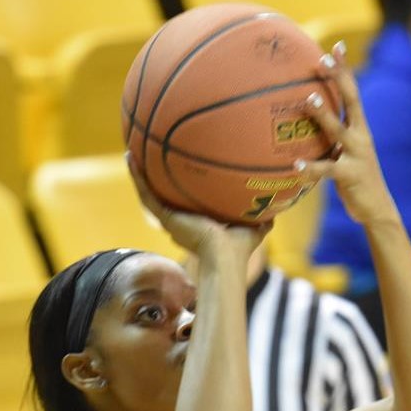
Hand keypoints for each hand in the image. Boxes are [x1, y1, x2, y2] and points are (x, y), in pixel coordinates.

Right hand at [127, 154, 269, 256]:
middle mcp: (179, 220)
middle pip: (163, 195)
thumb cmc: (239, 248)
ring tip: (131, 152)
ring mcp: (169, 218)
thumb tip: (281, 198)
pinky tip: (129, 156)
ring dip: (138, 172)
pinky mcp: (164, 216)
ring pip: (148, 192)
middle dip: (155, 177)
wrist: (225, 258)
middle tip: (149, 157)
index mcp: (196, 222)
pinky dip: (136, 175)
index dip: (179, 188)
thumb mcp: (254, 224)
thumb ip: (263, 212)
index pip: (184, 202)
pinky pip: (146, 192)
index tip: (177, 172)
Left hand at [294, 42, 401, 229]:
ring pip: (338, 130)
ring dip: (323, 115)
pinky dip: (311, 168)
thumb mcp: (344, 154)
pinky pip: (327, 170)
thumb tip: (304, 126)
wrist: (377, 210)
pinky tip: (295, 166)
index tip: (336, 46)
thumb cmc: (354, 179)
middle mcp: (361, 136)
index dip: (344, 70)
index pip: (352, 92)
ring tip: (308, 100)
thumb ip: (329, 139)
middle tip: (322, 59)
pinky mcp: (350, 176)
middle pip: (350, 100)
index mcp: (359, 128)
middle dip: (338, 78)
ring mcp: (357, 155)